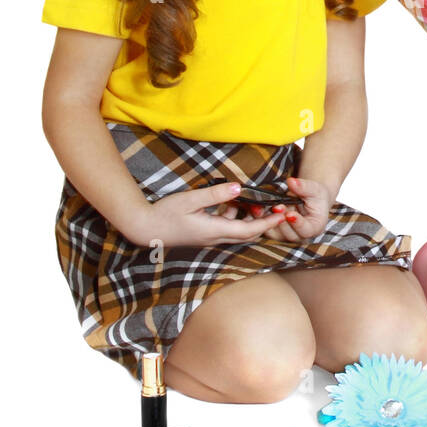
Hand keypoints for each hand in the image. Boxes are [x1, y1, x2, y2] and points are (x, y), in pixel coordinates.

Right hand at [130, 183, 290, 248]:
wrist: (145, 229)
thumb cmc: (165, 214)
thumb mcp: (190, 199)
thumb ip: (215, 194)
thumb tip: (239, 188)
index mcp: (214, 231)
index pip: (248, 230)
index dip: (267, 223)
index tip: (281, 214)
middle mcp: (215, 238)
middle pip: (247, 234)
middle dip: (262, 221)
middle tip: (273, 205)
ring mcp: (209, 238)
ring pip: (237, 231)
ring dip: (247, 218)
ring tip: (253, 199)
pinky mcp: (204, 235)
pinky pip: (226, 228)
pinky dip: (234, 217)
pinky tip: (230, 202)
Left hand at [260, 174, 331, 241]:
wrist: (307, 199)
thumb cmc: (315, 196)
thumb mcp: (314, 189)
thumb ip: (304, 187)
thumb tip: (291, 182)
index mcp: (314, 228)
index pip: (306, 230)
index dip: (297, 223)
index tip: (290, 214)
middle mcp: (299, 235)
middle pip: (288, 233)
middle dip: (281, 219)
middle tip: (277, 206)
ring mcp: (286, 235)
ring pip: (275, 232)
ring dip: (269, 219)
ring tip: (267, 206)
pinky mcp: (274, 232)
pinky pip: (264, 228)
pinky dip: (261, 218)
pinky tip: (258, 208)